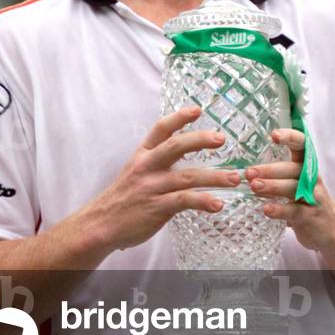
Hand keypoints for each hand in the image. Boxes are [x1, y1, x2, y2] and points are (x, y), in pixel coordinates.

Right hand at [86, 105, 241, 251]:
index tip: (197, 110)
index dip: (179, 117)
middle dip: (200, 140)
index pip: (160, 129)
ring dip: (214, 177)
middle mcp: (146, 167)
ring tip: (234, 179)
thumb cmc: (121, 199)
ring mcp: (151, 187)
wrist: (99, 225)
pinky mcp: (156, 208)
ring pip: (187, 176)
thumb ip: (155, 161)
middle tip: (221, 139)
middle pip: (175, 146)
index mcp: (141, 156)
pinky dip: (203, 201)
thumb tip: (183, 151)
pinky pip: (184, 201)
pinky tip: (218, 205)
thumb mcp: (134, 172)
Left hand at [248, 128, 334, 252]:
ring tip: (254, 186)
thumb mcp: (294, 183)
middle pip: (292, 169)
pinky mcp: (311, 217)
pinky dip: (280, 210)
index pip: (302, 146)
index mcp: (305, 167)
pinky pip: (295, 211)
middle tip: (248, 172)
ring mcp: (314, 198)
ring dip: (272, 186)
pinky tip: (266, 209)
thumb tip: (242, 168)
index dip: (290, 137)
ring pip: (293, 189)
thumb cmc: (305, 201)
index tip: (274, 135)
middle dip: (269, 170)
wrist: (333, 228)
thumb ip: (275, 174)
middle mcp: (311, 179)